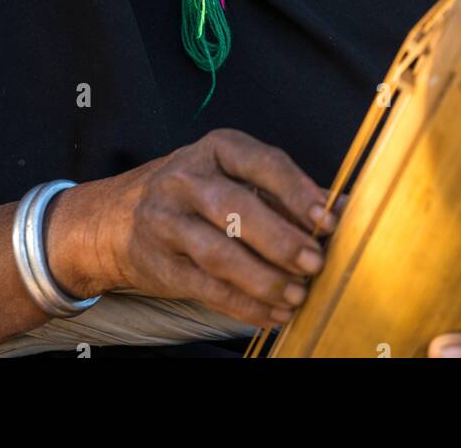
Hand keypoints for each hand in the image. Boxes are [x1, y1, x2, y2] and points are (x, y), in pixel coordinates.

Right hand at [62, 129, 338, 329]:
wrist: (116, 217)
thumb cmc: (196, 193)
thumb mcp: (233, 175)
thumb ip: (285, 191)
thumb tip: (344, 207)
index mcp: (216, 148)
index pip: (263, 163)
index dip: (298, 191)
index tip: (328, 219)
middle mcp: (188, 178)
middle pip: (238, 208)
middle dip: (281, 239)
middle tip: (314, 263)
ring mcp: (168, 219)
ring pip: (220, 252)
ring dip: (264, 278)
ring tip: (296, 295)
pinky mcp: (159, 261)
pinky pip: (206, 286)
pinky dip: (244, 305)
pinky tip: (272, 313)